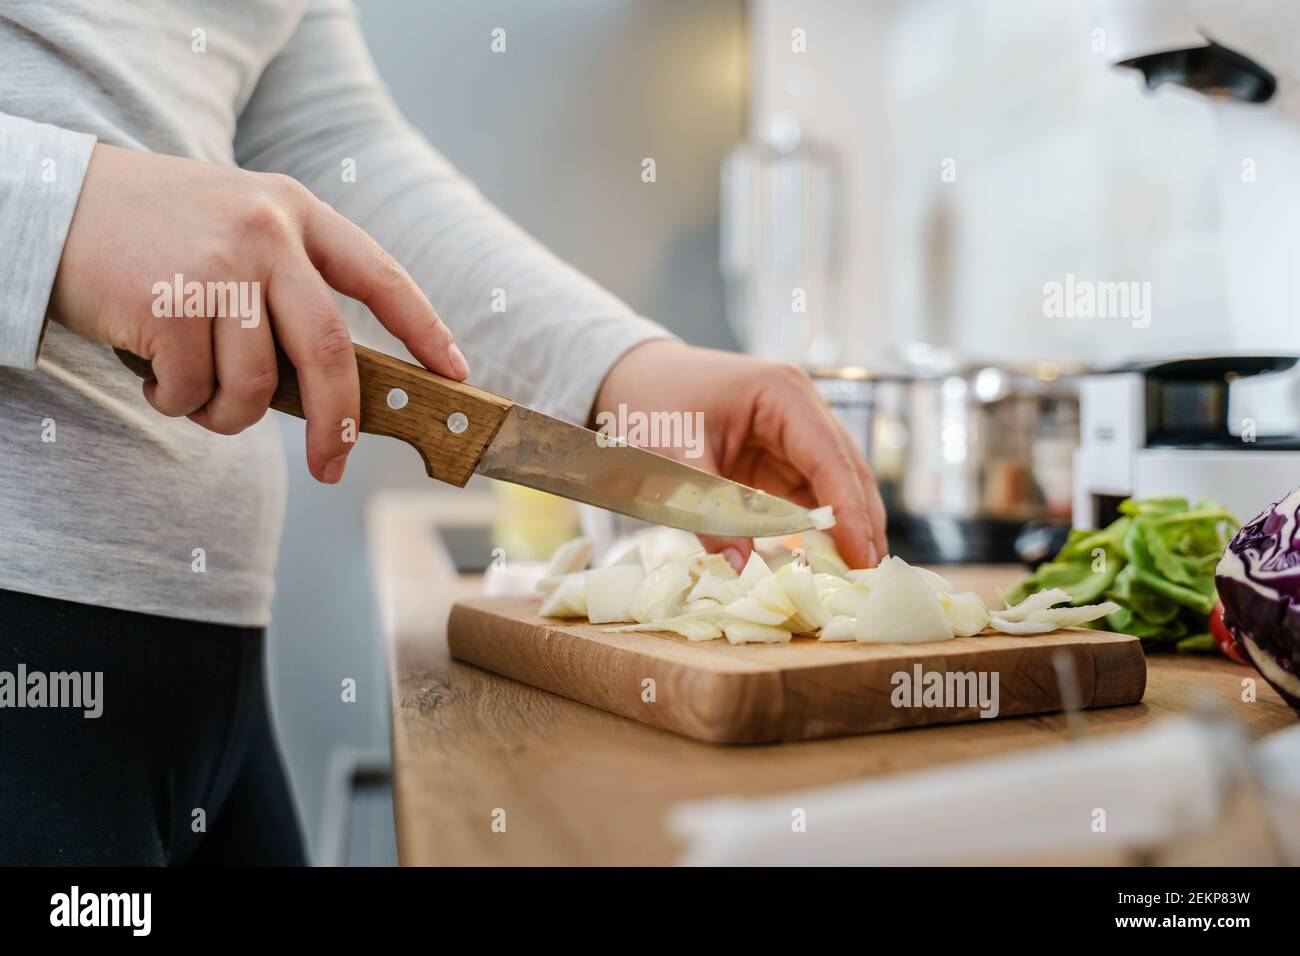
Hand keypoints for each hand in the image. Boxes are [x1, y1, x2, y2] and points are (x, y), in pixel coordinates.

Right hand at [49, 143, 468, 482]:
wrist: (54, 199)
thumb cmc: (156, 231)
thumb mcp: (239, 225)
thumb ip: (289, 285)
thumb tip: (331, 389)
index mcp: (297, 212)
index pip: (382, 277)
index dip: (425, 330)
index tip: (456, 375)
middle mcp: (267, 233)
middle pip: (331, 352)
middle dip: (339, 422)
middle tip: (333, 465)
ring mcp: (218, 266)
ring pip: (256, 386)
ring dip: (227, 415)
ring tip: (195, 395)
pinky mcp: (169, 302)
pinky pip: (193, 392)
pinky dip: (175, 403)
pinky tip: (153, 374)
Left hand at [592, 340, 886, 569]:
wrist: (628, 379)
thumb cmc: (649, 405)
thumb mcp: (674, 460)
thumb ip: (709, 514)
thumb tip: (740, 571)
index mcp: (782, 393)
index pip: (830, 457)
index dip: (849, 510)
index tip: (863, 556)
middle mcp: (800, 409)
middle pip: (846, 469)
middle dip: (861, 522)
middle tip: (870, 578)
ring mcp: (792, 432)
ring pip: (833, 485)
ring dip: (845, 528)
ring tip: (856, 577)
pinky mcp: (779, 455)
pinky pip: (808, 494)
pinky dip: (818, 526)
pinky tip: (825, 561)